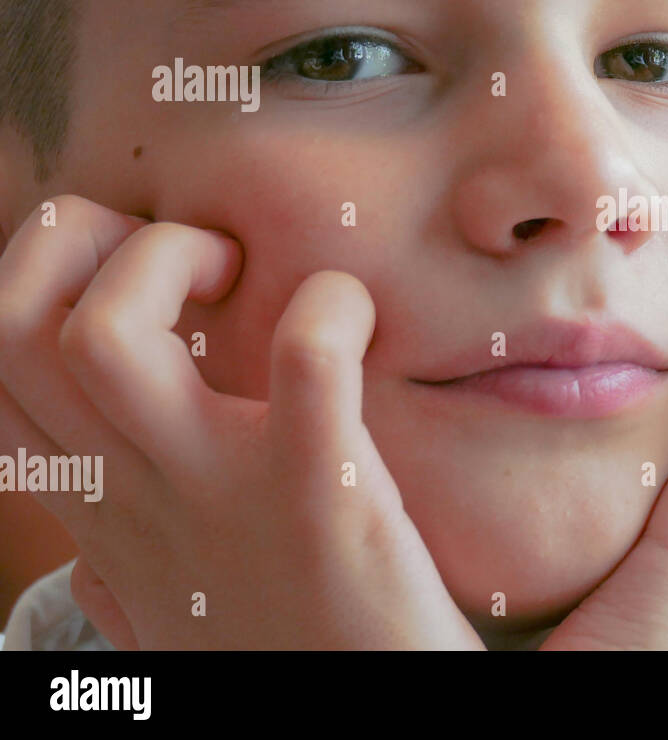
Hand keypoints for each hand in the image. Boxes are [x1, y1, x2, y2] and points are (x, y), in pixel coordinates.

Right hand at [0, 196, 481, 648]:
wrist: (369, 731)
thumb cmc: (285, 656)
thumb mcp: (168, 614)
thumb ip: (120, 569)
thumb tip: (84, 544)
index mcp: (102, 509)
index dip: (30, 284)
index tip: (128, 276)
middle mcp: (135, 499)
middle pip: (8, 329)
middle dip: (75, 239)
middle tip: (185, 257)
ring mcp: (221, 498)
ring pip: (99, 337)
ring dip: (164, 260)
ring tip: (238, 275)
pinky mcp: (326, 500)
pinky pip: (305, 365)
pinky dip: (328, 310)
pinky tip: (352, 312)